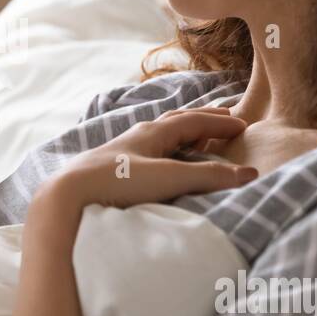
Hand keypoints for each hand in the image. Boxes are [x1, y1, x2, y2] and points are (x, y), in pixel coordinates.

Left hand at [49, 107, 256, 208]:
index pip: (192, 120)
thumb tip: (248, 174)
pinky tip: (159, 159)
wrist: (68, 197)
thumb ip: (207, 176)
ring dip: (182, 132)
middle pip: (175, 121)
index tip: (242, 124)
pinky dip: (165, 148)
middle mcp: (136, 136)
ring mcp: (122, 152)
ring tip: (196, 136)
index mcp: (152, 132)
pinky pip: (147, 151)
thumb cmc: (116, 183)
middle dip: (202, 119)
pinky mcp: (112, 169)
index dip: (218, 123)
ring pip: (159, 135)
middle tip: (224, 118)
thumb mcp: (167, 179)